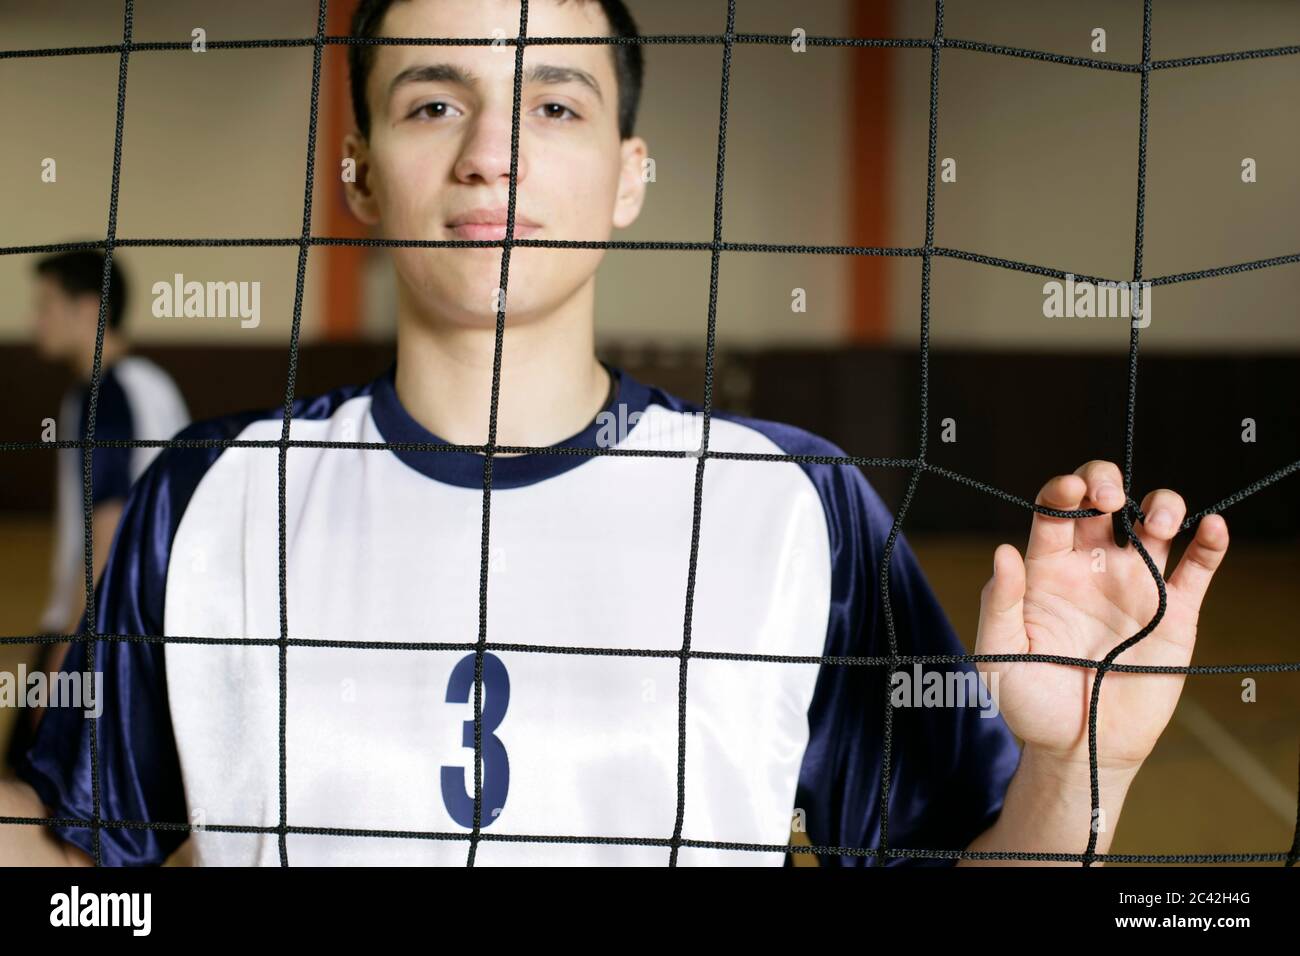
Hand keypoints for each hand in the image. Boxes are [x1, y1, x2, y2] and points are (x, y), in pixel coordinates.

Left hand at [975, 460, 1228, 774]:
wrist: (1077, 750)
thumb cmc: (1029, 702)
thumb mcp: (999, 655)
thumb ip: (1001, 603)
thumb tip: (1004, 550)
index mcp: (1048, 568)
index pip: (1054, 512)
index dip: (1063, 491)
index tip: (1070, 492)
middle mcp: (1092, 567)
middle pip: (1104, 502)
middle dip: (1106, 482)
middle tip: (1108, 497)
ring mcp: (1135, 585)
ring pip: (1154, 523)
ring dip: (1162, 504)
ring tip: (1159, 521)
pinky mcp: (1175, 614)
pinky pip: (1196, 569)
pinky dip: (1209, 542)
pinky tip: (1209, 527)